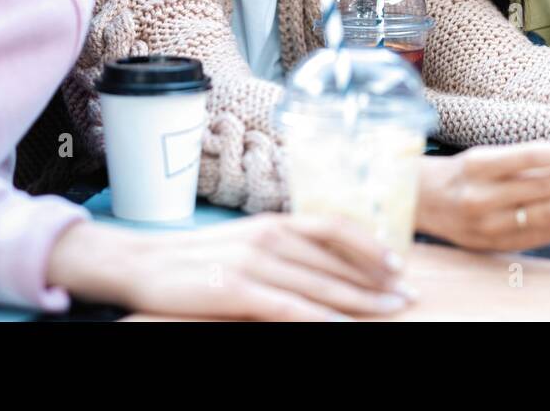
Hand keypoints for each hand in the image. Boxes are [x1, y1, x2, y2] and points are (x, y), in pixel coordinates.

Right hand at [48, 215, 412, 320]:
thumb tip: (323, 264)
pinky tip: (342, 327)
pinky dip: (320, 318)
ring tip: (392, 311)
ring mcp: (253, 263)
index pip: (334, 230)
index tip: (398, 265)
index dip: (370, 246)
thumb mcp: (244, 241)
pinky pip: (288, 307)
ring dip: (360, 300)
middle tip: (409, 295)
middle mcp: (268, 236)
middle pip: (335, 260)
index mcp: (272, 222)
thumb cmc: (193, 257)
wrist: (140, 263)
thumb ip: (281, 247)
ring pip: (320, 283)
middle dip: (376, 280)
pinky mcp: (235, 290)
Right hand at [416, 142, 549, 251]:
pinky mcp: (495, 245)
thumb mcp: (483, 157)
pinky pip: (542, 236)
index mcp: (478, 165)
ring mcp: (488, 225)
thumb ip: (523, 160)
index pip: (530, 156)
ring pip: (547, 214)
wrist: (421, 202)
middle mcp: (481, 196)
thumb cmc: (461, 174)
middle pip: (544, 188)